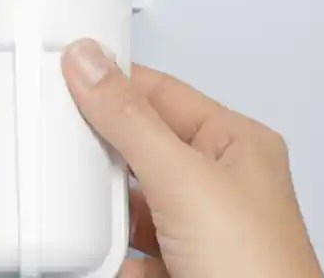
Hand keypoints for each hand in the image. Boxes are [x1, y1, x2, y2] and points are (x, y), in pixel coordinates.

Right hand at [61, 39, 322, 277]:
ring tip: (77, 200)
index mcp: (237, 145)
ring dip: (102, 207)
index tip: (67, 72)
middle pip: (141, 148)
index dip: (116, 81)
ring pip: (130, 204)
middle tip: (61, 139)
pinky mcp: (177, 273)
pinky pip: (128, 252)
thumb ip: (131, 121)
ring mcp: (198, 233)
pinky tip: (95, 250)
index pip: (163, 93)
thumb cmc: (262, 273)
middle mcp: (220, 186)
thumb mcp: (184, 180)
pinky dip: (107, 253)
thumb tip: (93, 66)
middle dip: (101, 150)